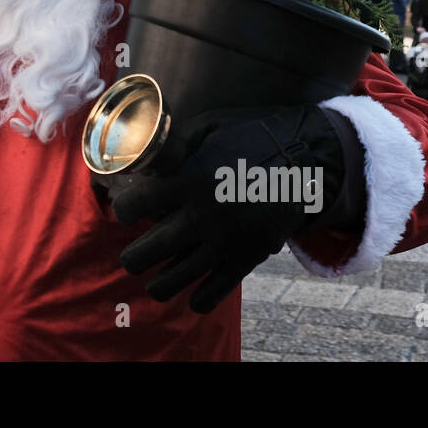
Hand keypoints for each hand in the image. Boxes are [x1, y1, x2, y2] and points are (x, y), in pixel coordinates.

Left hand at [112, 104, 361, 313]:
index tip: (127, 212)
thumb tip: (140, 157)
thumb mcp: (206, 128)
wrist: (302, 155)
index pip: (136, 205)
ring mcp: (225, 240)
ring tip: (154, 282)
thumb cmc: (248, 136)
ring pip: (177, 278)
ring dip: (159, 285)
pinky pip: (216, 291)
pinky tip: (191, 296)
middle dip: (133, 258)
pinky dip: (199, 299)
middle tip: (132, 258)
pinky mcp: (248, 257)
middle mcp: (202, 214)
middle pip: (149, 250)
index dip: (124, 209)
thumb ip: (172, 146)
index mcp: (188, 179)